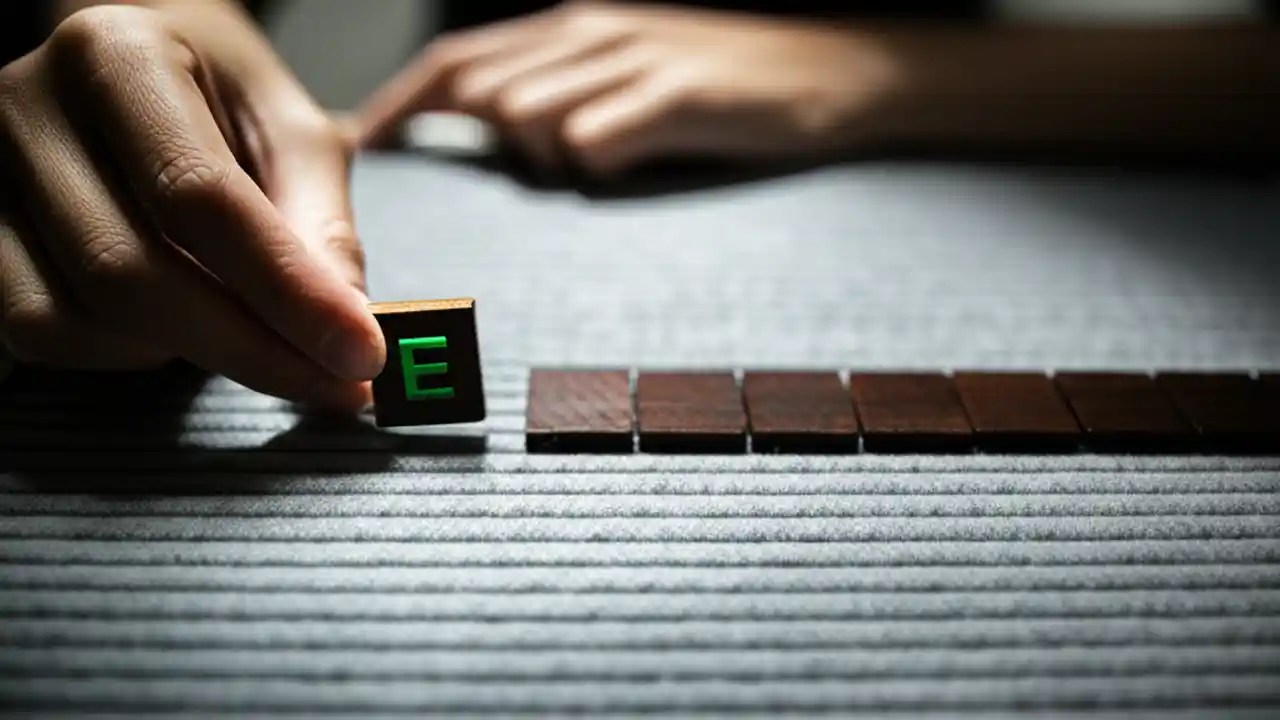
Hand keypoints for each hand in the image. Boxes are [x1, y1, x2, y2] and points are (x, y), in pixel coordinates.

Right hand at [0, 3, 383, 407]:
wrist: (140, 69)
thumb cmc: (222, 97)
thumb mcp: (293, 132)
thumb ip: (322, 224)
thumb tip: (347, 326)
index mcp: (118, 57)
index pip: (200, 197)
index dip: (286, 290)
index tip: (359, 352)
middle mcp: (28, 111)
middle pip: (129, 271)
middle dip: (250, 348)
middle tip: (335, 382)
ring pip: (79, 319)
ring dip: (186, 352)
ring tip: (249, 323)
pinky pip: (40, 334)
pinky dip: (125, 353)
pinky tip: (176, 322)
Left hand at [358, 2, 901, 174]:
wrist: (838, 73)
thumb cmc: (730, 85)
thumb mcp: (633, 71)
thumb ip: (566, 91)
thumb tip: (504, 131)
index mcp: (573, 29)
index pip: (457, 60)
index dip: (404, 103)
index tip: (369, 144)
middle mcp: (589, 34)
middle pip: (477, 86)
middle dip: (475, 139)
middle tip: (512, 178)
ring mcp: (631, 61)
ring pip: (526, 114)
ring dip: (546, 154)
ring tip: (610, 158)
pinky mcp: (673, 96)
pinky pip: (591, 140)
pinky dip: (596, 164)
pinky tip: (636, 162)